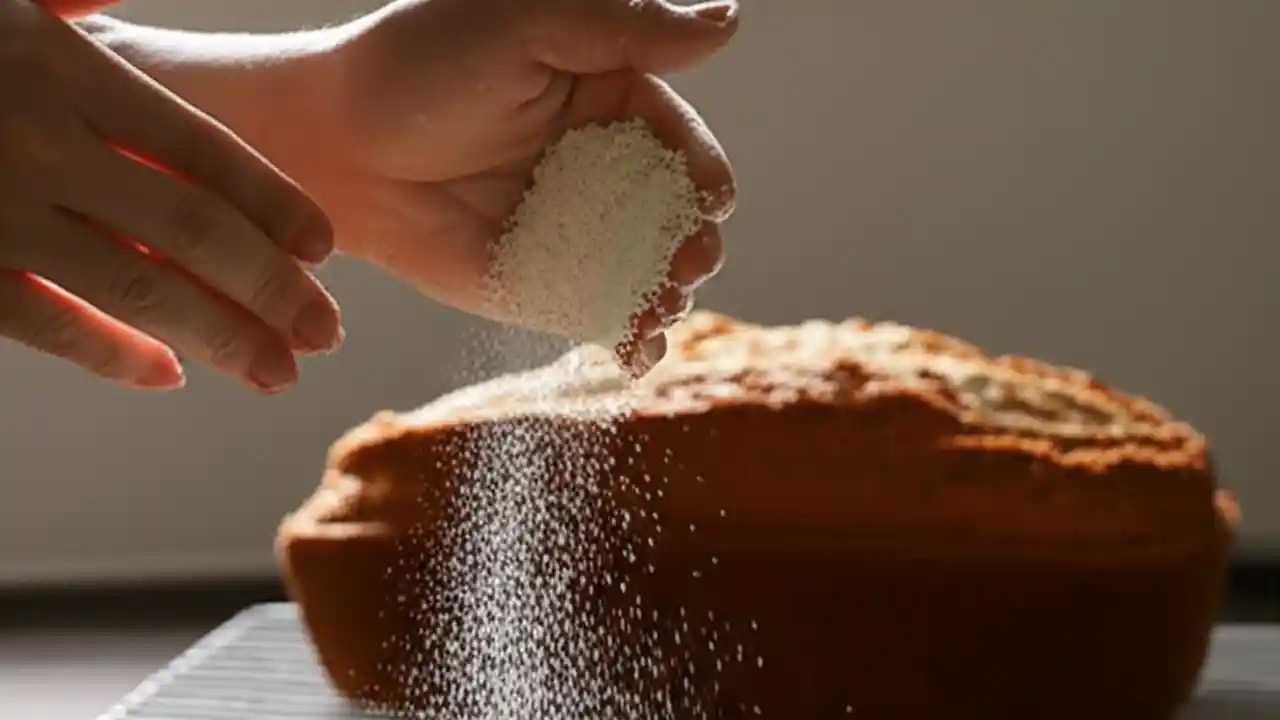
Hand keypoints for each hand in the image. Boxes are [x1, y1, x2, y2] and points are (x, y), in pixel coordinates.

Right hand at [0, 1, 341, 392]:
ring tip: (277, 372)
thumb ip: (64, 3)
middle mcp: (41, 141)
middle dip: (272, 286)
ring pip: (138, 288)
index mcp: (66, 71)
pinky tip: (165, 375)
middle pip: (194, 229)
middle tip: (329, 332)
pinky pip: (45, 323)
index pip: (203, 146)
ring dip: (219, 336)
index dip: (274, 201)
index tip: (326, 247)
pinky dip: (110, 353)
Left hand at [285, 0, 738, 369]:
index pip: (680, 142)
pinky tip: (639, 351)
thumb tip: (732, 20)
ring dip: (668, 294)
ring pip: (645, 270)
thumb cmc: (421, 66)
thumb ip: (628, 29)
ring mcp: (573, 232)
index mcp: (610, 99)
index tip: (715, 201)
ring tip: (664, 305)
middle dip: (695, 244)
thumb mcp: (531, 26)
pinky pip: (598, 313)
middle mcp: (600, 167)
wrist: (334, 143)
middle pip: (674, 216)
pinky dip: (626, 337)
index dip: (705, 174)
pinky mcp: (538, 284)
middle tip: (692, 263)